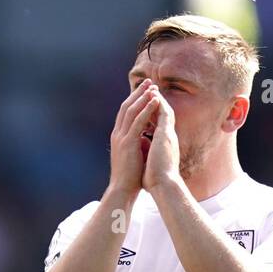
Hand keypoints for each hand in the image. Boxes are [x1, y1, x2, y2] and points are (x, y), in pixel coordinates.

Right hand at [108, 80, 159, 200]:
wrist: (123, 190)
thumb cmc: (130, 176)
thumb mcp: (133, 155)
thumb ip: (138, 144)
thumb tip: (146, 139)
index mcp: (119, 137)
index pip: (125, 112)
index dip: (135, 99)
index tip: (145, 90)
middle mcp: (117, 134)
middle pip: (126, 107)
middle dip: (138, 93)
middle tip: (149, 82)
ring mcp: (121, 138)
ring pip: (131, 111)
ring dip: (143, 97)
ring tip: (153, 87)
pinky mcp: (128, 143)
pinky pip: (138, 121)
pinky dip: (146, 109)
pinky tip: (155, 101)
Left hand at [142, 92, 181, 192]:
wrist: (162, 186)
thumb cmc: (155, 180)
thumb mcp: (149, 162)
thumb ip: (147, 151)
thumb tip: (141, 147)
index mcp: (163, 144)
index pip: (157, 123)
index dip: (151, 113)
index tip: (145, 105)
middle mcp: (167, 137)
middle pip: (162, 113)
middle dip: (156, 102)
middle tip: (150, 89)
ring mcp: (168, 134)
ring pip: (164, 110)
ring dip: (157, 98)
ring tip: (151, 87)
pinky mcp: (166, 134)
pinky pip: (164, 113)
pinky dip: (158, 103)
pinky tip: (153, 94)